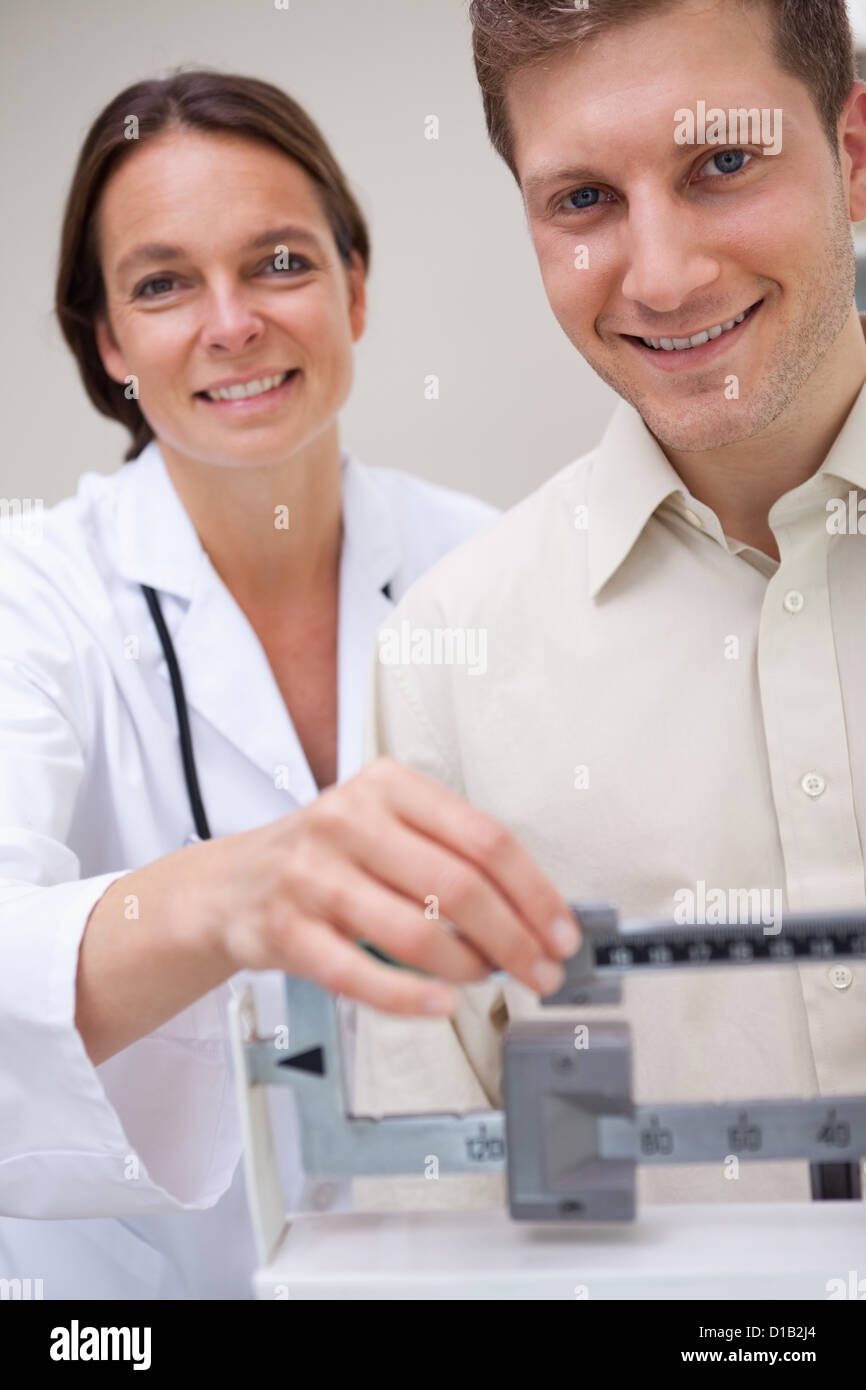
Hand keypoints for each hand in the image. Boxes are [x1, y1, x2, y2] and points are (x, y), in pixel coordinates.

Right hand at [203, 757, 580, 1015]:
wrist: (230, 884)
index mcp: (387, 787)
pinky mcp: (285, 929)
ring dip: (469, 969)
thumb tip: (532, 913)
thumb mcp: (384, 824)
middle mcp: (347, 821)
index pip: (484, 838)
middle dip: (516, 939)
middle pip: (459, 887)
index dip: (535, 892)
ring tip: (489, 980)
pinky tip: (439, 1005)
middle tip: (542, 970)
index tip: (561, 931)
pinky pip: (358, 973)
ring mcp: (312, 876)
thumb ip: (450, 853)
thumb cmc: (324, 856)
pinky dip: (408, 998)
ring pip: (416, 932)